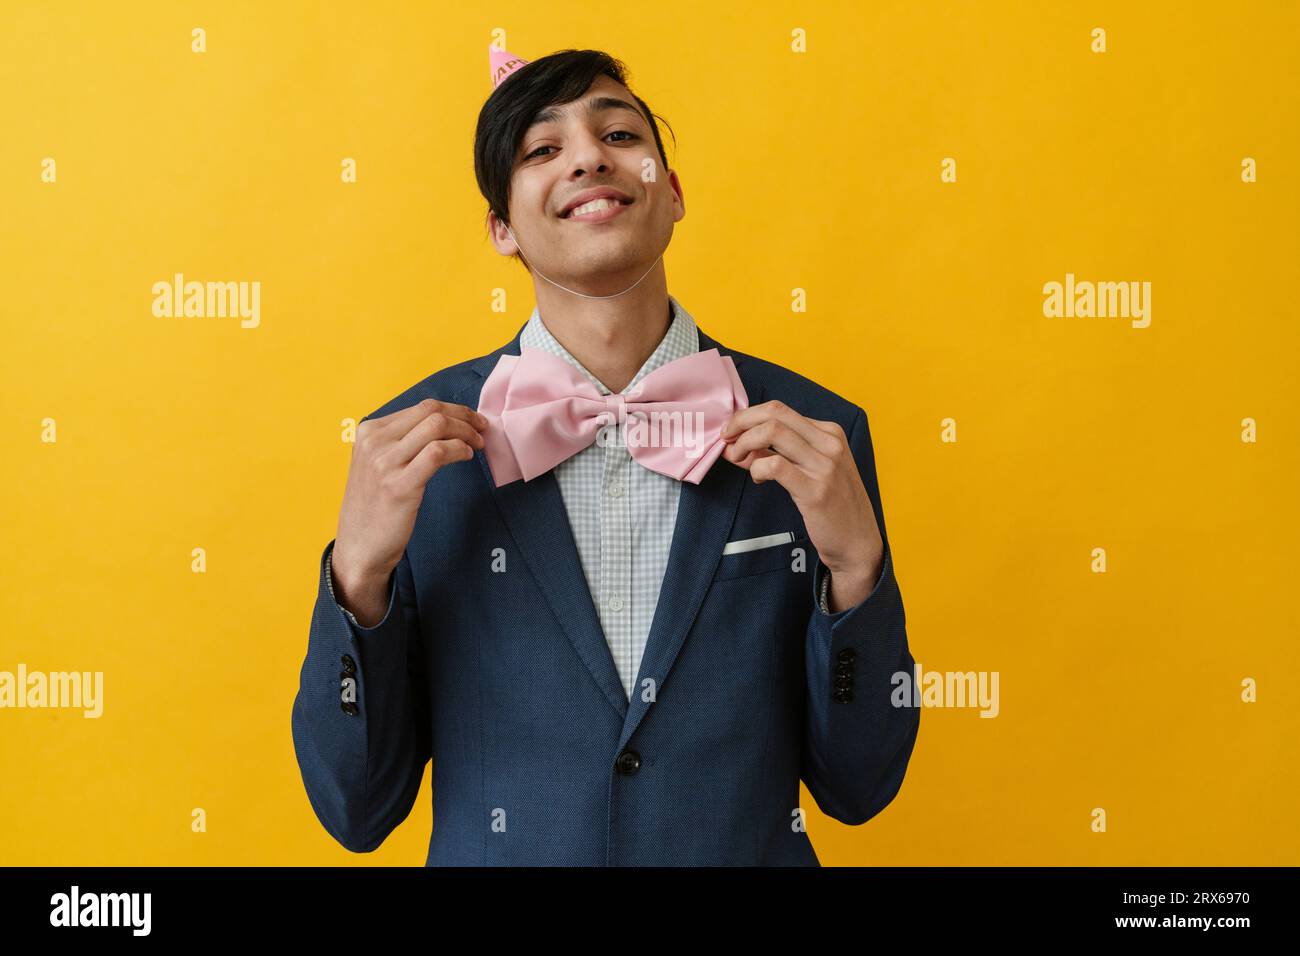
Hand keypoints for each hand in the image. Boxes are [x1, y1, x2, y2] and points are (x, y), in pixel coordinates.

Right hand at [333, 399, 487, 597]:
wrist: (360, 547)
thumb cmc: (376, 507)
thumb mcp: (377, 464)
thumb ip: (401, 442)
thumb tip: (445, 424)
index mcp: (369, 431)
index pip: (421, 407)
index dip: (455, 411)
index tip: (473, 421)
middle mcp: (374, 442)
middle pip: (432, 411)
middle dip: (465, 417)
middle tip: (482, 430)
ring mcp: (384, 462)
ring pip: (437, 426)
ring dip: (466, 432)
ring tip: (477, 445)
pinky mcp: (399, 485)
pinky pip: (438, 452)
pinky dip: (459, 450)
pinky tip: (466, 457)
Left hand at [720, 401, 883, 610]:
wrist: (858, 543)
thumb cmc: (834, 505)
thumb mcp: (817, 468)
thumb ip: (787, 451)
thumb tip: (744, 441)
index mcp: (830, 433)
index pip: (781, 410)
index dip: (749, 418)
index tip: (733, 433)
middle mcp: (830, 443)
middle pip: (775, 412)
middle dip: (741, 422)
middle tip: (726, 440)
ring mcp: (825, 466)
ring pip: (772, 432)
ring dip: (744, 443)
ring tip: (737, 459)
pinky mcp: (815, 490)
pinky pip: (774, 465)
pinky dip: (757, 468)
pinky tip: (758, 480)